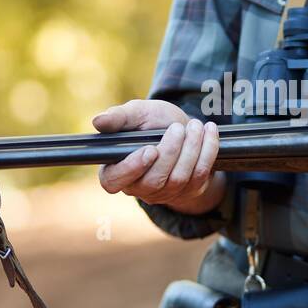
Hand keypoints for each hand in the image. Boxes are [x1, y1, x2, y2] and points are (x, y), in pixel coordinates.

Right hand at [92, 99, 224, 213]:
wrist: (184, 129)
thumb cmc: (153, 122)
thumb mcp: (137, 113)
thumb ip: (119, 117)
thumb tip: (98, 121)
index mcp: (116, 169)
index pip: (114, 181)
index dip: (131, 168)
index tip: (150, 150)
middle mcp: (138, 187)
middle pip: (153, 181)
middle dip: (170, 152)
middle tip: (178, 128)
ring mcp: (164, 193)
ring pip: (178, 179)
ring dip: (191, 149)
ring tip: (195, 125)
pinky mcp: (188, 190)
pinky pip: (199, 175)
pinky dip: (207, 151)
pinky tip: (209, 131)